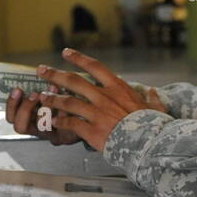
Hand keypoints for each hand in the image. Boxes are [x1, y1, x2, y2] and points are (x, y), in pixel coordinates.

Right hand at [5, 83, 81, 145]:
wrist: (86, 118)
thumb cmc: (64, 105)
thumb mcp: (47, 96)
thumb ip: (41, 88)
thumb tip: (40, 70)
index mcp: (29, 120)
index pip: (12, 117)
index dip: (12, 104)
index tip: (17, 89)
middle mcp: (38, 129)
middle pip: (20, 127)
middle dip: (25, 109)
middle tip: (34, 94)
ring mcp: (51, 134)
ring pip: (40, 126)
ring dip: (45, 108)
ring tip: (52, 92)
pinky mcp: (67, 136)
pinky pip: (63, 126)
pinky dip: (65, 110)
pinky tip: (69, 99)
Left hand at [35, 48, 168, 151]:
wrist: (149, 144)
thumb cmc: (153, 126)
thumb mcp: (155, 108)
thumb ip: (152, 99)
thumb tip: (153, 91)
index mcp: (118, 88)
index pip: (94, 67)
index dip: (78, 58)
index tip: (65, 52)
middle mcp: (104, 97)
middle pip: (74, 81)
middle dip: (55, 74)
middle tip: (41, 70)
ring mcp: (96, 113)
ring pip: (68, 102)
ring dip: (53, 99)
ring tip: (42, 97)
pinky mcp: (91, 130)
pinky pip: (70, 123)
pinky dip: (60, 122)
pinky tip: (53, 122)